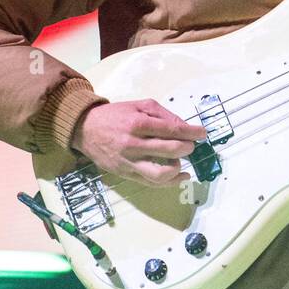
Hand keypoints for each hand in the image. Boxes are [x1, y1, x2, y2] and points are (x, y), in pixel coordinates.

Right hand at [70, 99, 206, 187]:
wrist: (85, 130)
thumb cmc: (116, 115)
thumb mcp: (140, 106)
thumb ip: (164, 115)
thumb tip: (185, 127)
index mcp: (138, 123)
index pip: (172, 130)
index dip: (192, 132)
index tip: (203, 133)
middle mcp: (133, 144)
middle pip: (170, 150)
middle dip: (187, 147)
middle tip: (190, 144)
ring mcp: (129, 162)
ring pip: (161, 173)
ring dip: (177, 167)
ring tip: (180, 160)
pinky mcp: (125, 174)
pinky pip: (151, 183)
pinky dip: (169, 182)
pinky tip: (180, 176)